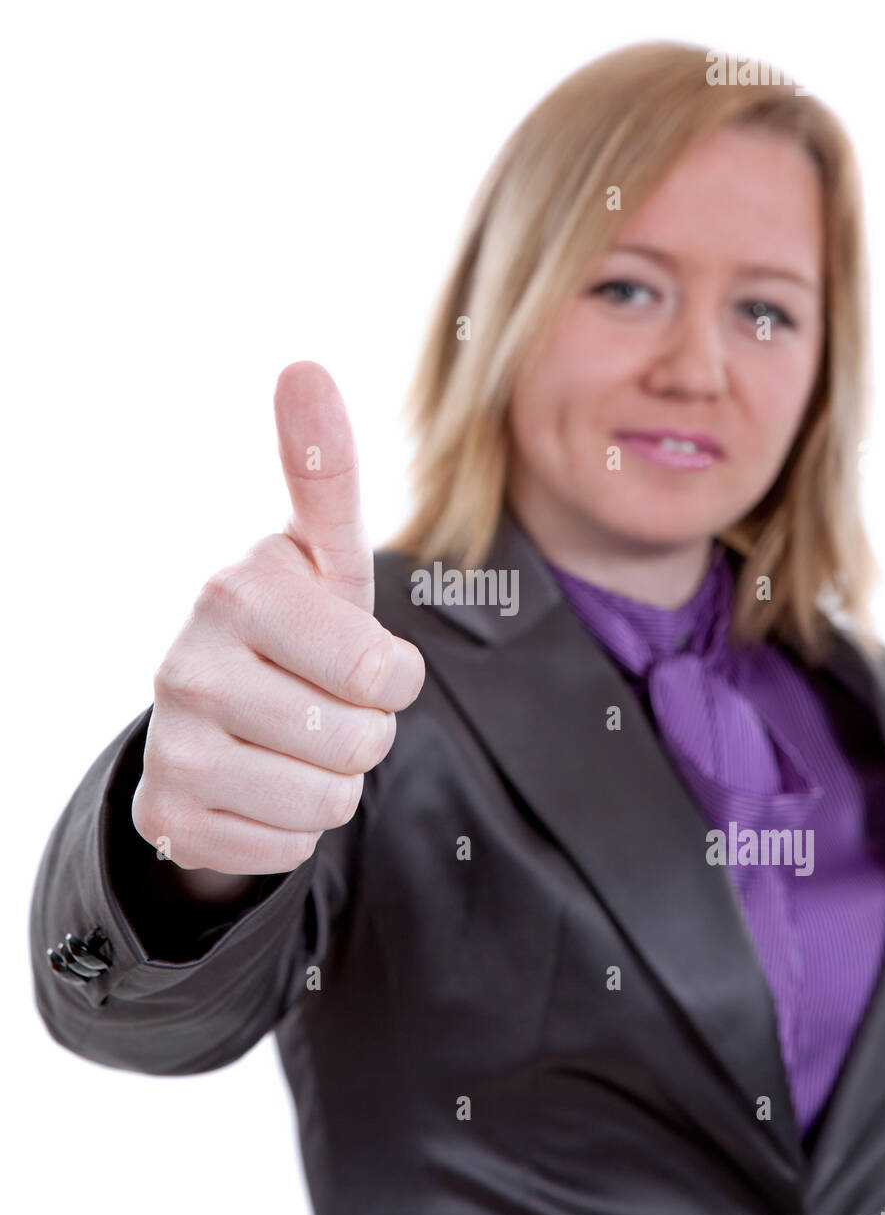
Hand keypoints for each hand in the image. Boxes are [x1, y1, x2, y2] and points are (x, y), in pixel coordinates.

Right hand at [131, 362, 424, 880]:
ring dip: (333, 784)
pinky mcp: (164, 814)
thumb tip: (301, 365)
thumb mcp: (321, 560)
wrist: (216, 726)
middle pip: (361, 742)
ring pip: (329, 803)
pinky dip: (292, 830)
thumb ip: (323, 473)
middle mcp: (187, 660)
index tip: (357, 659)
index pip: (382, 672)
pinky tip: (257, 788)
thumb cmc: (294, 634)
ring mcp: (169, 741)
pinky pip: (290, 850)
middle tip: (321, 706)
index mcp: (239, 586)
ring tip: (291, 745)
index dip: (390, 680)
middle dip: (364, 734)